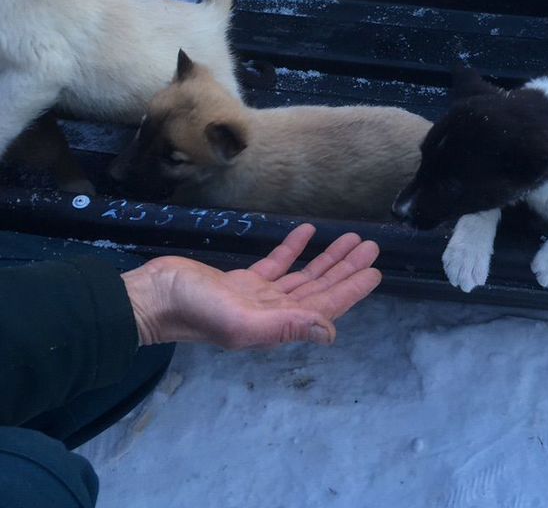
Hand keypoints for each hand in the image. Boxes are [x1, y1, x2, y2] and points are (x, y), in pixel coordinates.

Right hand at [121, 224, 381, 347]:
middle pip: (320, 289)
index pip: (325, 306)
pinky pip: (276, 263)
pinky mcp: (240, 280)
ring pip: (303, 276)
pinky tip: (308, 232)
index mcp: (277, 325)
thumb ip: (288, 326)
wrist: (154, 295)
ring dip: (327, 258)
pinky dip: (293, 248)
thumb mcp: (244, 322)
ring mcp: (257, 296)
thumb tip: (331, 332)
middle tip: (372, 247)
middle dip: (346, 268)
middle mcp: (272, 313)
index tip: (375, 271)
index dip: (352, 289)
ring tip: (351, 238)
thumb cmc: (197, 309)